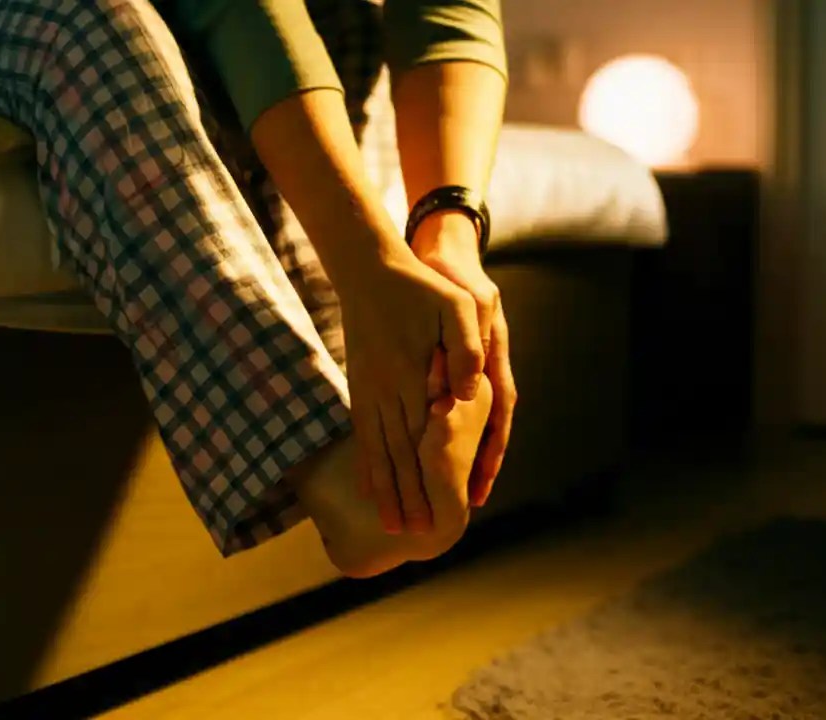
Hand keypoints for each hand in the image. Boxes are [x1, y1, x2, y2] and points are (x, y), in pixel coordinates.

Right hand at [337, 239, 485, 533]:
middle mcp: (386, 392)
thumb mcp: (455, 307)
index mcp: (411, 377)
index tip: (435, 513)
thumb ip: (464, 349)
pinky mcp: (360, 386)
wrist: (369, 269)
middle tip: (415, 536)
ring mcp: (369, 391)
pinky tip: (369, 485)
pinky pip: (362, 435)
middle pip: (397, 456)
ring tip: (390, 522)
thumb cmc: (420, 287)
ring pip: (376, 451)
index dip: (426, 481)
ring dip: (384, 489)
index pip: (420, 442)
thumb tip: (465, 394)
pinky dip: (367, 464)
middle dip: (407, 498)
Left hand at [411, 212, 517, 506]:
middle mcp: (483, 373)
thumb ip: (472, 341)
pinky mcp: (446, 367)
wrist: (442, 254)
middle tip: (467, 504)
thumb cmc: (454, 276)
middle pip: (484, 429)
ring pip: (466, 423)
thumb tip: (471, 385)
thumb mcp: (469, 303)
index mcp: (492, 361)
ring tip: (443, 493)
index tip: (482, 483)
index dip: (491, 451)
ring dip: (457, 457)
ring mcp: (468, 371)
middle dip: (476, 466)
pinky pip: (444, 406)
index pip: (499, 416)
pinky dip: (434, 431)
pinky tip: (417, 452)